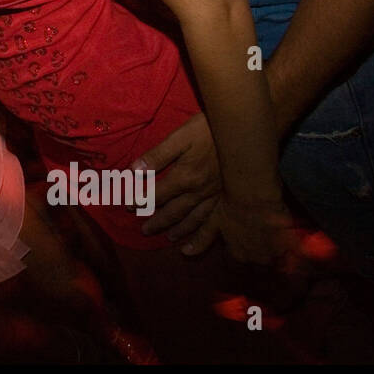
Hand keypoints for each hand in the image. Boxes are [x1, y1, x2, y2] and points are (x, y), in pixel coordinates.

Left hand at [132, 113, 222, 245]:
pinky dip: (205, 236)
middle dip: (157, 221)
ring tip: (168, 238)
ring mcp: (215, 197)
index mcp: (185, 177)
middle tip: (144, 230)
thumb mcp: (180, 136)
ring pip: (194, 220)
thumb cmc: (209, 129)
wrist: (244, 130)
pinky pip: (215, 223)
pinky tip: (200, 244)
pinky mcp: (228, 198)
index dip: (141, 201)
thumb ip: (157, 155)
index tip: (129, 206)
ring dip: (179, 230)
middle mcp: (199, 192)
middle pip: (174, 211)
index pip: (156, 194)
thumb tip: (134, 170)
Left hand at [205, 193, 297, 265]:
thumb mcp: (212, 223)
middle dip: (257, 268)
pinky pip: (292, 257)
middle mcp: (255, 258)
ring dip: (274, 264)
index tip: (239, 261)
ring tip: (273, 256)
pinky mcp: (289, 243)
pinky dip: (291, 257)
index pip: (236, 269)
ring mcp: (273, 252)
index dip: (237, 265)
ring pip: (274, 266)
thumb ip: (201, 240)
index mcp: (236, 254)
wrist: (253, 194)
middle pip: (257, 271)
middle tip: (258, 260)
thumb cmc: (229, 206)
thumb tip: (184, 252)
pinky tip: (292, 255)